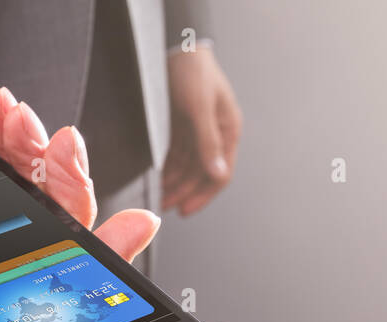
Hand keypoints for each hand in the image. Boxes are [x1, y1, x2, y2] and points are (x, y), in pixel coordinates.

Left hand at [161, 45, 242, 215]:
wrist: (176, 45)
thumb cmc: (194, 72)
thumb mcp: (201, 109)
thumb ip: (208, 143)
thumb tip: (217, 174)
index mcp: (228, 131)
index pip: (220, 174)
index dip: (203, 194)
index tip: (185, 210)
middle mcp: (214, 134)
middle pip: (201, 173)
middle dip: (184, 192)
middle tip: (166, 207)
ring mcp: (197, 130)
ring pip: (187, 166)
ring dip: (175, 183)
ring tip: (159, 197)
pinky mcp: (181, 125)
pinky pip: (176, 154)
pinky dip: (168, 168)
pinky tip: (158, 178)